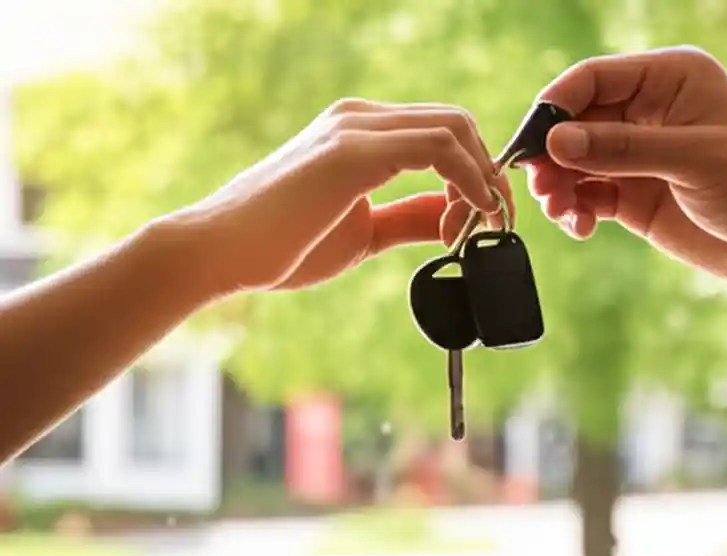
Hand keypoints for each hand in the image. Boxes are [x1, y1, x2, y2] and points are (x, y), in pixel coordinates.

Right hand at [160, 98, 512, 294]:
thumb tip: (453, 215)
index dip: (477, 173)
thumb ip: (408, 217)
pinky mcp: (353, 151)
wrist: (218, 253)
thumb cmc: (281, 247)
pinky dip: (469, 181)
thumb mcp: (363, 231)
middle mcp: (359, 117)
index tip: (481, 223)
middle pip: (458, 123)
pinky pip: (439, 148)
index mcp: (359, 131)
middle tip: (494, 224)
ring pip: (455, 128)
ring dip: (484, 180)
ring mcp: (355, 129)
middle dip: (490, 173)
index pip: (442, 131)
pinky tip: (467, 218)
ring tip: (479, 228)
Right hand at [528, 47, 726, 321]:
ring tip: (559, 211)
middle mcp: (652, 112)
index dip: (555, 106)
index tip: (531, 142)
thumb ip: (621, 148)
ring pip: (579, 162)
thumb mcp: (693, 159)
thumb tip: (556, 140)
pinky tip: (580, 226)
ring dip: (560, 185)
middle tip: (539, 187)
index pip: (593, 79)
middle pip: (577, 121)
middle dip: (552, 153)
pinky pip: (593, 195)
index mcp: (669, 79)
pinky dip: (577, 209)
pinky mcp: (642, 197)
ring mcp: (644, 156)